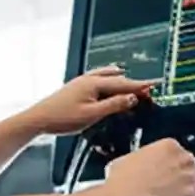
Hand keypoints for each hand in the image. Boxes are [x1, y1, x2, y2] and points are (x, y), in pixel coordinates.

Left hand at [25, 66, 154, 135]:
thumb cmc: (63, 118)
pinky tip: (106, 80)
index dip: (140, 86)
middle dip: (132, 83)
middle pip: (116, 79)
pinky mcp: (75, 87)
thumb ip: (113, 106)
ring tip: (130, 79)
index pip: (123, 84)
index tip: (155, 85)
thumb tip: (133, 98)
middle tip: (148, 88)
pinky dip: (107, 78)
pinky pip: (97, 78)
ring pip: (106, 76)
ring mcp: (81, 81)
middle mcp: (89, 79)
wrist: (39, 118)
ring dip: (120, 79)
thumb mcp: (92, 115)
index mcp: (94, 84)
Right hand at [106, 139, 194, 195]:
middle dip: (177, 176)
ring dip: (180, 191)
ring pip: (190, 184)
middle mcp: (184, 158)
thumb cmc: (124, 180)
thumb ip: (145, 161)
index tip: (161, 172)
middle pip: (187, 166)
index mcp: (170, 145)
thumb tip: (142, 168)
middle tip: (163, 186)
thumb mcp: (130, 159)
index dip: (167, 165)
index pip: (175, 153)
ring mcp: (191, 177)